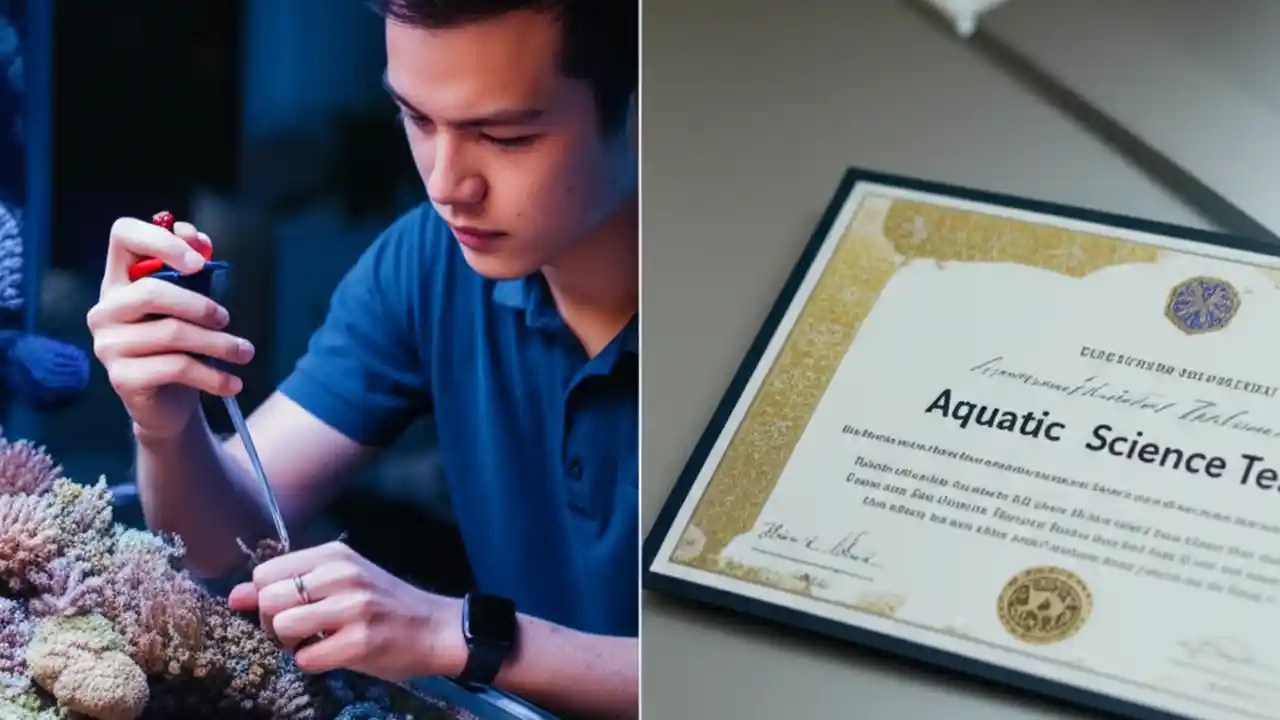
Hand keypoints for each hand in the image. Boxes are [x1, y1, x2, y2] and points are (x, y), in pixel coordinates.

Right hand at [86, 217, 253, 441]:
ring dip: (219, 343)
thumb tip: (201, 241)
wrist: (169, 402)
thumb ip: (195, 272)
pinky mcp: (122, 378)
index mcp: (120, 281)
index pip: (123, 235)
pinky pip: (175, 368)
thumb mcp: (191, 305)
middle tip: (227, 319)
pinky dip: (213, 376)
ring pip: (171, 333)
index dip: (161, 240)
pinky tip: (233, 383)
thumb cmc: (182, 345)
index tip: (199, 262)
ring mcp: (108, 345)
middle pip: (152, 291)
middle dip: (201, 305)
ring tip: (245, 353)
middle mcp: (105, 309)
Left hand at [227, 541, 465, 681]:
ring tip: (315, 642)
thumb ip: (291, 584)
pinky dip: (311, 663)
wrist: (436, 628)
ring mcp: (352, 608)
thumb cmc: (385, 604)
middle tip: (299, 631)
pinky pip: (305, 659)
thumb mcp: (341, 581)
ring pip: (282, 628)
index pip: (265, 573)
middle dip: (273, 624)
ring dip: (290, 645)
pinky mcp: (360, 642)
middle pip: (268, 599)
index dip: (265, 598)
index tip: (287, 610)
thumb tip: (234, 597)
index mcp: (334, 555)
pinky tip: (332, 655)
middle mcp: (342, 575)